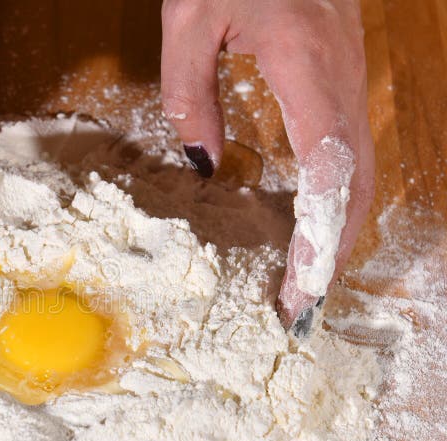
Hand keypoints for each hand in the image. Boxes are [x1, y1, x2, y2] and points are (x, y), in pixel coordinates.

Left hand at [160, 0, 373, 334]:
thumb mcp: (189, 19)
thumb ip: (190, 95)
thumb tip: (202, 166)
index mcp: (305, 64)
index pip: (326, 174)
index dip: (316, 241)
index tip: (298, 291)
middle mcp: (340, 77)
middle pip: (354, 183)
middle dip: (332, 250)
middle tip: (302, 305)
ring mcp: (346, 74)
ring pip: (357, 168)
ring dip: (336, 228)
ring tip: (305, 277)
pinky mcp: (337, 74)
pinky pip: (344, 146)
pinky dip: (333, 195)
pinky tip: (309, 221)